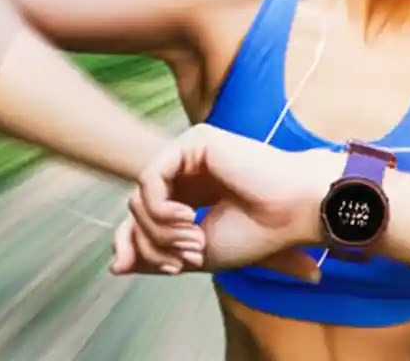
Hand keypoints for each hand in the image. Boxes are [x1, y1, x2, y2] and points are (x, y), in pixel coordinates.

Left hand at [109, 124, 340, 281]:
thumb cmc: (257, 233)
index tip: (125, 267)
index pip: (144, 216)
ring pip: (141, 196)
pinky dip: (160, 208)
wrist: (293, 212)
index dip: (130, 243)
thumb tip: (115, 266)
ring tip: (194, 243)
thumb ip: (157, 255)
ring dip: (158, 231)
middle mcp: (188, 170)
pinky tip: (188, 219)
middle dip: (149, 243)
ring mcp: (190, 153)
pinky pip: (151, 178)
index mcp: (193, 193)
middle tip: (181, 263)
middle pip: (137, 208)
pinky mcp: (194, 141)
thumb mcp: (198, 253)